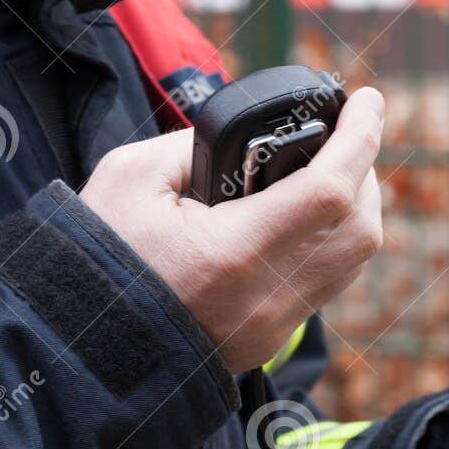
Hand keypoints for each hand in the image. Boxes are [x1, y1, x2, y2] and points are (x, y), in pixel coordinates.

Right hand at [80, 87, 384, 372]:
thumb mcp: (131, 179)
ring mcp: (273, 323)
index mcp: (235, 252)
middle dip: (364, 171)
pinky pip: (328, 282)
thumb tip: (242, 140)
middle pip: (360, 227)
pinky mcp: (269, 338)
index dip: (361, 138)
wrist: (80, 348)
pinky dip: (334, 241)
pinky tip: (308, 214)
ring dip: (356, 208)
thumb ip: (193, 147)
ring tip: (331, 168)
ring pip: (353, 260)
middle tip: (346, 134)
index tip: (368, 100)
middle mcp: (268, 294)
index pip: (331, 189)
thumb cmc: (98, 261)